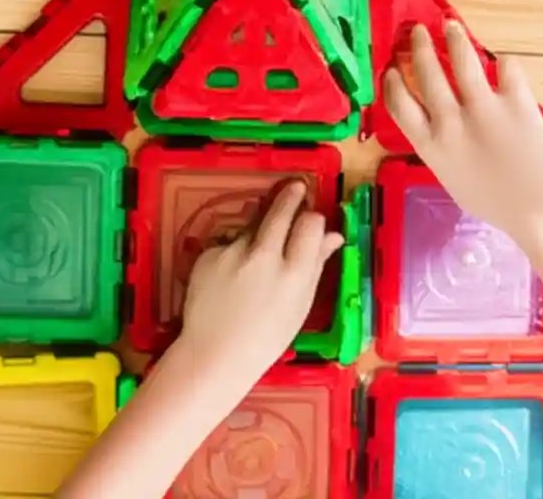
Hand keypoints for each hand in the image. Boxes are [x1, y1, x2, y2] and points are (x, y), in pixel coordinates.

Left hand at [177, 181, 343, 383]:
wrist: (215, 354)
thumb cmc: (265, 338)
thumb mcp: (300, 305)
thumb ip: (315, 266)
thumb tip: (334, 236)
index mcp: (293, 273)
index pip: (310, 225)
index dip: (313, 219)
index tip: (312, 216)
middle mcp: (264, 256)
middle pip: (280, 212)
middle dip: (290, 197)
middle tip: (295, 187)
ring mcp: (232, 253)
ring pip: (252, 228)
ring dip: (259, 231)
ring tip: (258, 256)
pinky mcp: (208, 254)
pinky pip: (228, 245)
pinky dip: (234, 254)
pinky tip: (231, 279)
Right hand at [383, 22, 542, 238]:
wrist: (538, 208)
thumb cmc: (494, 204)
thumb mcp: (452, 180)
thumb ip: (441, 151)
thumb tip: (439, 129)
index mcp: (431, 146)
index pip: (399, 104)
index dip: (393, 83)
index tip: (392, 69)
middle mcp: (451, 122)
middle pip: (426, 74)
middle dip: (419, 49)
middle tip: (417, 33)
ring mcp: (483, 107)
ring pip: (461, 60)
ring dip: (454, 39)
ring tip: (450, 25)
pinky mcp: (515, 100)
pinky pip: (506, 68)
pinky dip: (503, 64)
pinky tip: (503, 63)